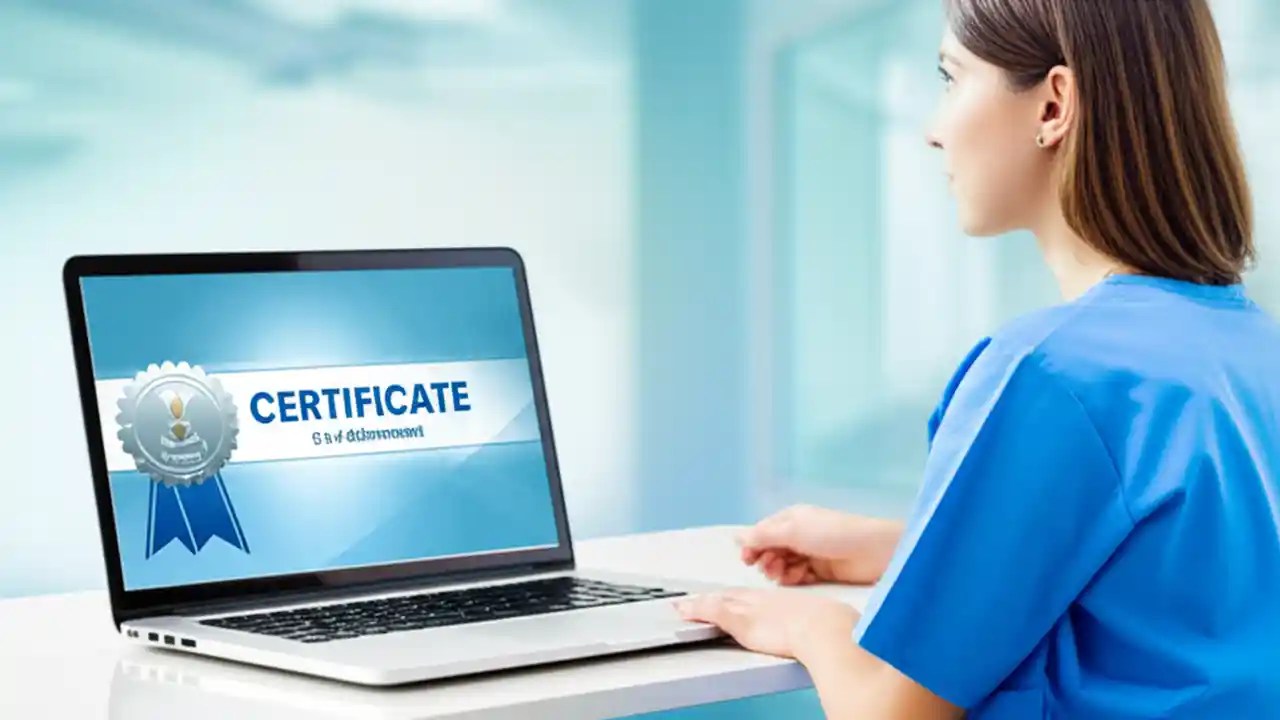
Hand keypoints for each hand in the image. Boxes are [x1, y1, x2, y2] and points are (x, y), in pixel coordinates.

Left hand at [675, 589, 857, 661]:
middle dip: (713, 597)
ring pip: (719, 599)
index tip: (721, 599)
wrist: (825, 628)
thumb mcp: (817, 621)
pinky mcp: (741, 620)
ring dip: (699, 602)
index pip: (749, 596)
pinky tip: (682, 610)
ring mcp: (750, 608)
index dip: (733, 597)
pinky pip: (711, 610)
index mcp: (779, 600)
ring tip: (683, 605)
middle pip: (731, 595)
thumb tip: (821, 630)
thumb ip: (811, 624)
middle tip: (694, 600)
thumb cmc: (828, 627)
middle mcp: (762, 599)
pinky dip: (695, 609)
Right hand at [739, 505, 902, 585]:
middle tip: (769, 568)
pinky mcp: (820, 571)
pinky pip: (797, 576)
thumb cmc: (834, 533)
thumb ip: (762, 536)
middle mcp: (798, 534)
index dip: (752, 546)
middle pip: (770, 550)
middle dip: (766, 560)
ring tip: (783, 575)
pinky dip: (793, 579)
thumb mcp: (793, 531)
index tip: (747, 560)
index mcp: (791, 519)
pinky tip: (795, 579)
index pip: (762, 533)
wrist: (873, 552)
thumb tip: (736, 537)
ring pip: (782, 565)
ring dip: (778, 570)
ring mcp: (810, 553)